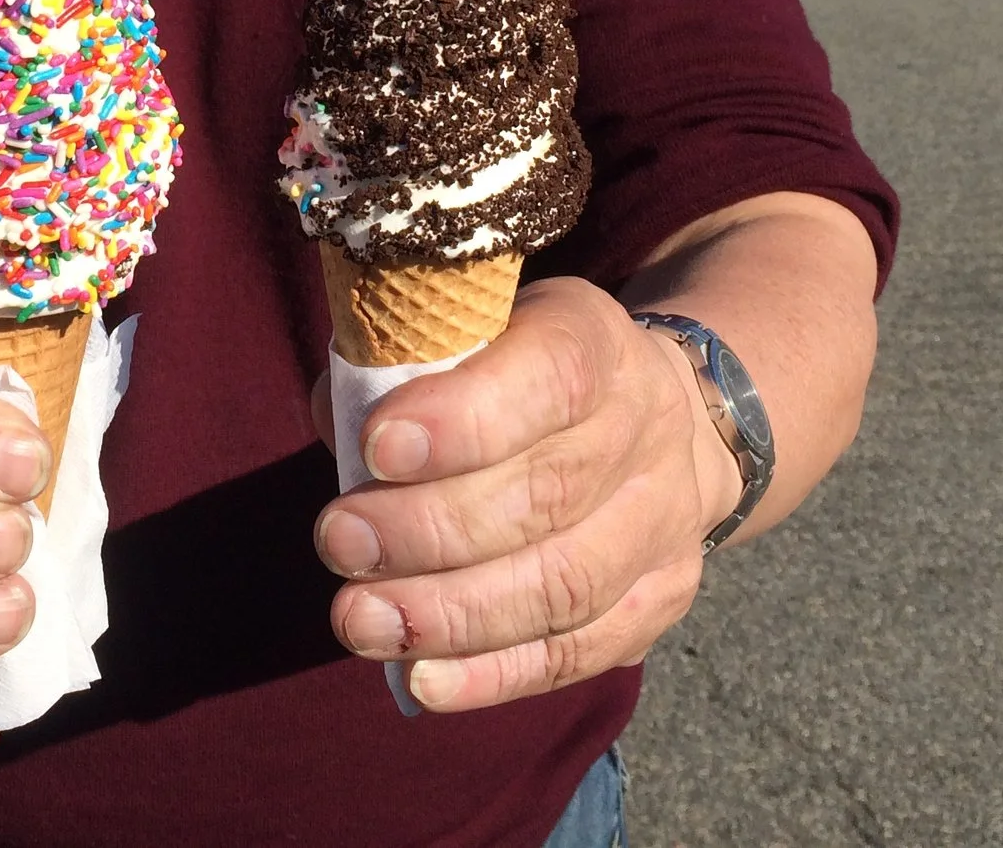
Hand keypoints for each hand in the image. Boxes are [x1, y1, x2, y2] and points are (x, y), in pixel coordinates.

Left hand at [308, 277, 743, 713]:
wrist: (657, 412)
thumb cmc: (518, 365)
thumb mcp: (468, 325)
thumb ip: (402, 362)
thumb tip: (340, 427)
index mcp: (596, 339)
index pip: (550, 376)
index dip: (463, 419)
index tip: (375, 446)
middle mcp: (646, 427)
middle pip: (548, 494)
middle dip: (429, 529)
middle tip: (338, 542)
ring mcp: (663, 522)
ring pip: (564, 585)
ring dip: (451, 614)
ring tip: (362, 620)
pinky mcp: (659, 600)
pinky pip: (579, 651)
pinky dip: (494, 674)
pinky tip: (422, 678)